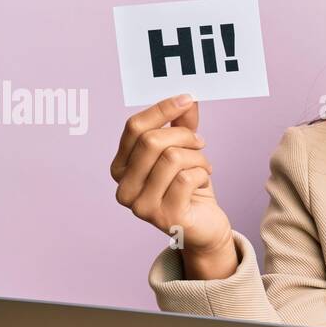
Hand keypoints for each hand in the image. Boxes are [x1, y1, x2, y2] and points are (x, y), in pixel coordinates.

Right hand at [110, 94, 233, 270]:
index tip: (187, 99)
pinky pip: (186, 179)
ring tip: (203, 165)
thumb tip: (187, 98)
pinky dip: (201, 173)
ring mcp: (141, 206)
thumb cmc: (190, 189)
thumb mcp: (183, 152)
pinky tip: (203, 181)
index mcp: (120, 168)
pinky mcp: (165, 217)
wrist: (205, 228)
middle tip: (200, 142)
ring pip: (171, 158)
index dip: (162, 109)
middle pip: (151, 141)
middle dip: (183, 135)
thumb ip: (180, 125)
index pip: (134, 128)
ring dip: (197, 157)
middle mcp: (124, 188)